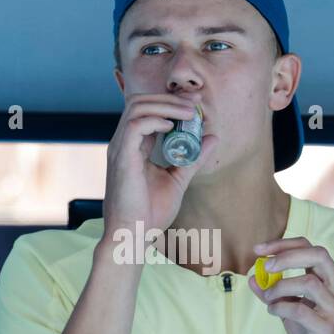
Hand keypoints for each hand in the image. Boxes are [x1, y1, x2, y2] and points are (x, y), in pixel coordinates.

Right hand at [101, 92, 217, 241]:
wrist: (134, 236)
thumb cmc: (149, 213)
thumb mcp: (178, 179)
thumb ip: (193, 158)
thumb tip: (213, 137)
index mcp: (133, 146)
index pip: (147, 111)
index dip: (171, 101)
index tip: (195, 103)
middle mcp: (124, 143)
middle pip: (141, 101)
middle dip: (169, 97)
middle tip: (195, 103)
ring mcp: (120, 148)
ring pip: (137, 107)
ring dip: (166, 105)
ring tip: (188, 113)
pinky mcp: (121, 157)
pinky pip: (135, 125)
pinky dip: (155, 119)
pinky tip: (172, 126)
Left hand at [248, 237, 333, 333]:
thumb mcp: (295, 311)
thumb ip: (276, 294)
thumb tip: (253, 278)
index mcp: (332, 281)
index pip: (312, 248)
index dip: (284, 244)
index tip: (260, 249)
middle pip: (318, 255)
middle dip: (286, 256)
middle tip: (266, 266)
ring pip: (308, 282)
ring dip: (280, 287)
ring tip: (268, 298)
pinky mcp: (328, 328)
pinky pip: (301, 310)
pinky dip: (281, 307)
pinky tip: (273, 311)